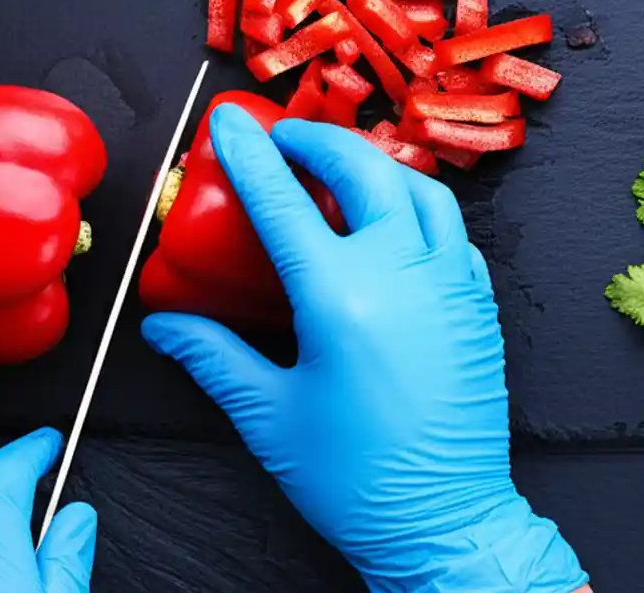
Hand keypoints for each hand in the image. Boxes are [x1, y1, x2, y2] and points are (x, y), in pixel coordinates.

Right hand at [143, 106, 588, 591]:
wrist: (445, 520)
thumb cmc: (355, 477)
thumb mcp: (269, 416)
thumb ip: (213, 356)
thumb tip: (165, 326)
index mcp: (343, 297)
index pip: (285, 202)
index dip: (251, 154)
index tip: (229, 123)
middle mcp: (404, 274)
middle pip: (365, 171)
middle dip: (320, 141)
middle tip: (286, 140)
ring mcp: (452, 284)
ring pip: (421, 190)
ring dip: (377, 165)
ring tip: (340, 170)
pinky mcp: (479, 305)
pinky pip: (452, 233)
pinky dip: (419, 209)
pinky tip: (393, 224)